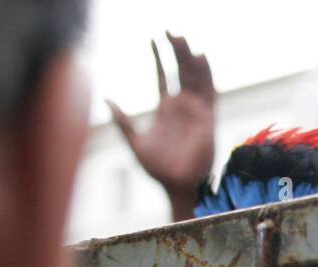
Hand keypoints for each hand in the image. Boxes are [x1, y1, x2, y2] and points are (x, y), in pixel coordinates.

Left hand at [107, 32, 215, 219]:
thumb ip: (122, 121)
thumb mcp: (134, 142)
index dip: (159, 58)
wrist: (176, 185)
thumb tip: (107, 99)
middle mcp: (183, 107)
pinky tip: (201, 58)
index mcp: (166, 110)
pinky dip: (207, 75)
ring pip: (196, 78)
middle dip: (177, 51)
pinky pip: (210, 92)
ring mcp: (196, 111)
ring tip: (182, 39)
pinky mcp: (208, 119)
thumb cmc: (158, 170)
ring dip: (190, 58)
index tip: (154, 38)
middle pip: (181, 72)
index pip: (164, 77)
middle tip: (171, 31)